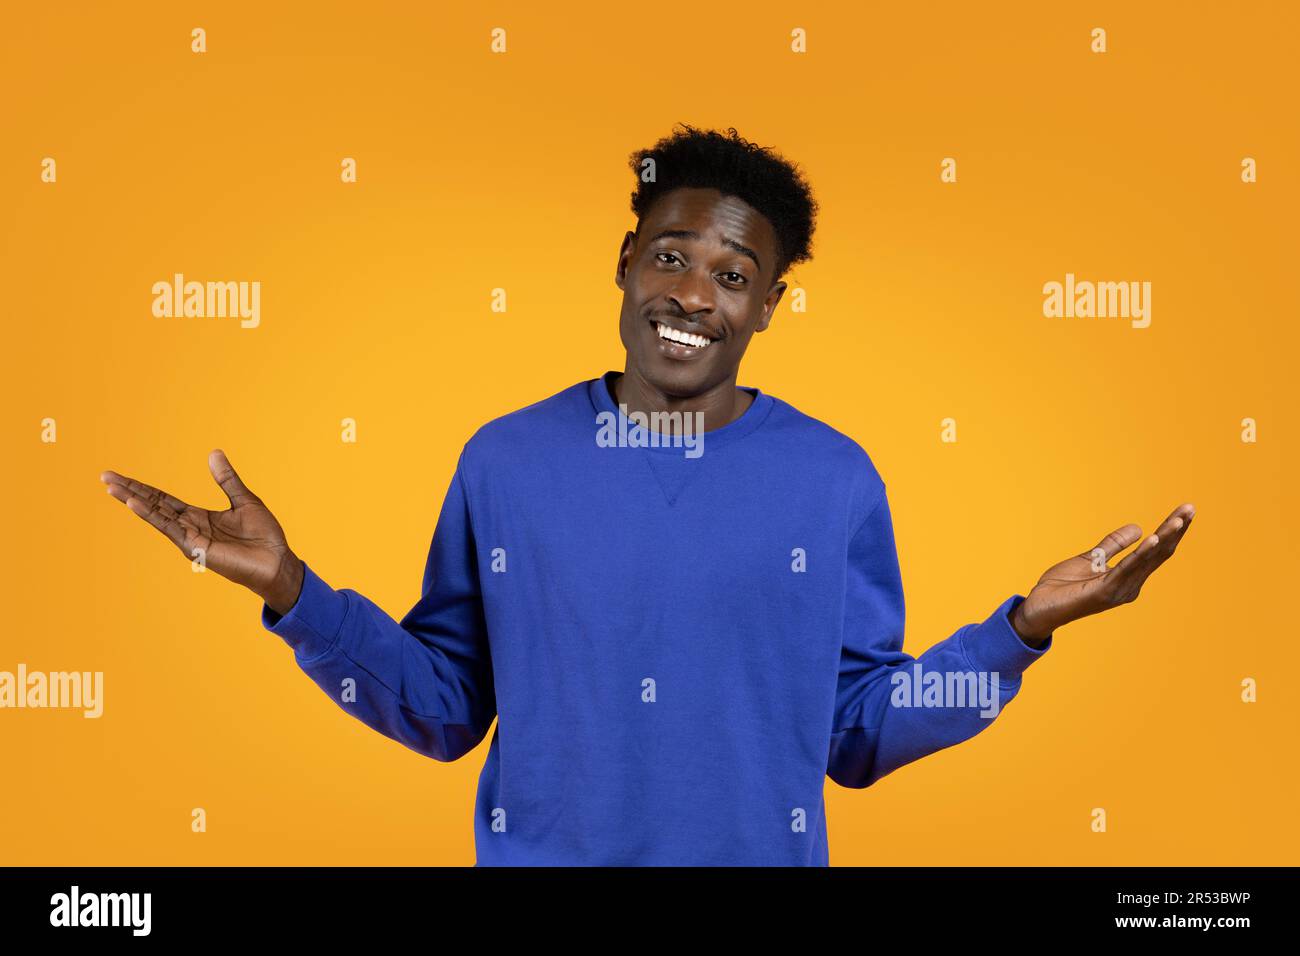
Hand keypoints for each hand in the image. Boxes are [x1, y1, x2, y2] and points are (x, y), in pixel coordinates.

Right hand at [100, 450, 303, 614]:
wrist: (277, 561)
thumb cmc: (263, 536)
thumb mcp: (244, 499)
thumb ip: (226, 479)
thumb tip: (214, 453)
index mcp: (198, 516)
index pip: (163, 499)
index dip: (142, 488)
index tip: (119, 476)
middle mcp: (189, 527)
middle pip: (153, 505)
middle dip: (129, 491)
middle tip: (105, 477)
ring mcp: (190, 538)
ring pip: (156, 515)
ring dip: (134, 501)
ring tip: (112, 487)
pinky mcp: (196, 548)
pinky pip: (170, 529)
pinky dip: (152, 516)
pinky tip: (135, 504)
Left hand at [1010, 502, 1195, 646]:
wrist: (1038, 607)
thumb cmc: (1063, 587)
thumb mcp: (1091, 558)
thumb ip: (1113, 545)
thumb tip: (1138, 527)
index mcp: (1128, 577)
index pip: (1155, 551)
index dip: (1170, 530)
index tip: (1186, 510)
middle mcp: (1130, 585)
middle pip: (1157, 554)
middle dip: (1174, 530)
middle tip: (1191, 508)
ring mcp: (1118, 590)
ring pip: (1146, 560)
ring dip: (1164, 538)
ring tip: (1179, 519)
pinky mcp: (1103, 592)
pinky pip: (1124, 570)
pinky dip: (1139, 554)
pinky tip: (1152, 539)